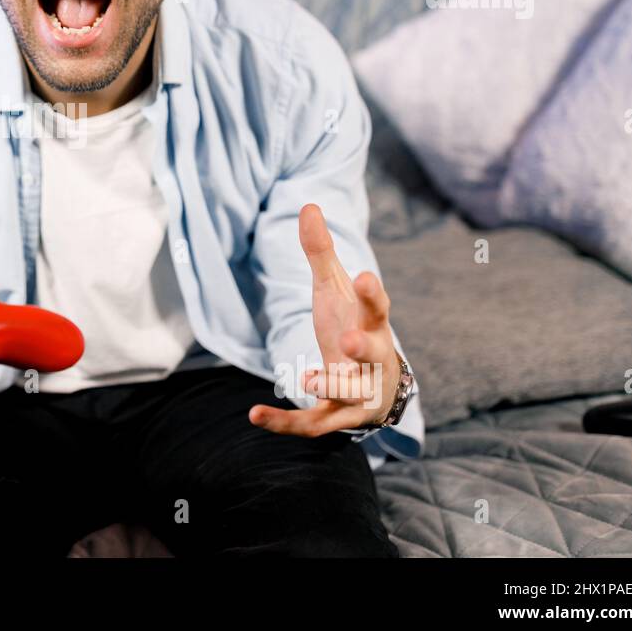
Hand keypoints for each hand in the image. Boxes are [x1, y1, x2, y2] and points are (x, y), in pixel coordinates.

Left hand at [248, 203, 401, 437]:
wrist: (375, 385)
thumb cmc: (352, 326)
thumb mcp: (335, 290)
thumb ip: (321, 253)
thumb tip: (307, 205)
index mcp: (372, 325)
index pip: (377, 307)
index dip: (373, 294)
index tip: (365, 277)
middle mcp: (372, 360)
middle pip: (374, 354)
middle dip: (363, 348)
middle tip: (349, 342)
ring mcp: (358, 392)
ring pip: (349, 394)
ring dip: (330, 388)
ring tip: (305, 379)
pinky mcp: (337, 417)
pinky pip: (312, 424)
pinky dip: (284, 422)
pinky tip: (254, 415)